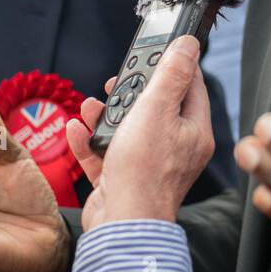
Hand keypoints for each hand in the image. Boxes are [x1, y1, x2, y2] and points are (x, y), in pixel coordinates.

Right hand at [64, 35, 215, 233]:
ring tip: (91, 104)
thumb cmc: (144, 171)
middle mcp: (176, 148)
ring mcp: (149, 165)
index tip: (157, 51)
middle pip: (156, 107)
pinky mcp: (123, 180)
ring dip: (106, 114)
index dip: (173, 66)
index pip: (190, 87)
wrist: (121, 225)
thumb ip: (171, 75)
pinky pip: (106, 153)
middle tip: (116, 80)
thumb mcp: (156, 109)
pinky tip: (76, 129)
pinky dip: (90, 140)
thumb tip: (189, 46)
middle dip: (132, 91)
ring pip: (127, 129)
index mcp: (193, 132)